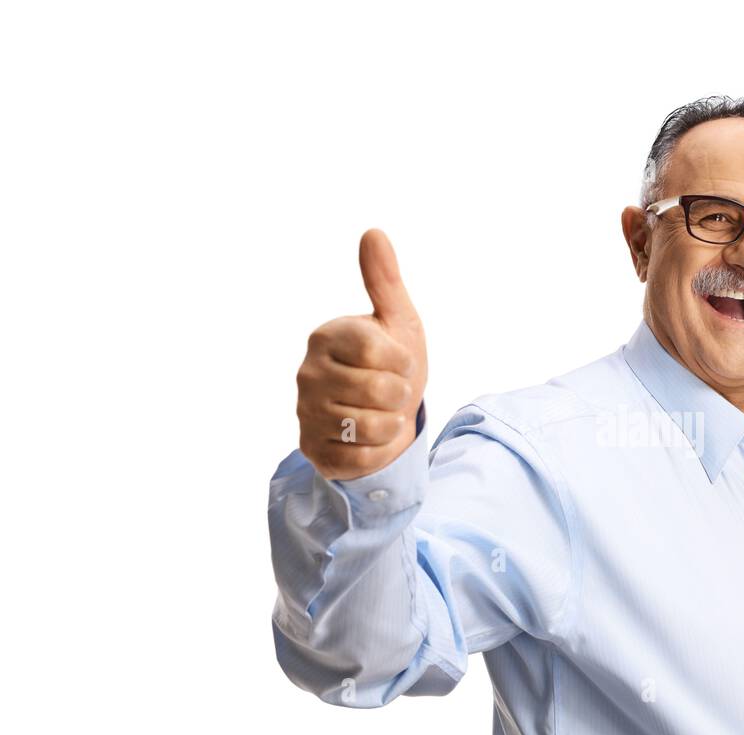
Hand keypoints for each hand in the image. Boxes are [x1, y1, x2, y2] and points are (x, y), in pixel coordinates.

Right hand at [296, 229, 428, 479]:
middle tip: (392, 390)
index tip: (401, 361)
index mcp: (326, 336)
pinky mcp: (313, 449)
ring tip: (383, 412)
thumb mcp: (397, 322)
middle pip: (379, 390)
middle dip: (401, 394)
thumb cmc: (392, 364)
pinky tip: (371, 437)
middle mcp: (307, 372)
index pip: (375, 350)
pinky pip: (362, 457)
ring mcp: (306, 413)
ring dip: (392, 422)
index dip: (402, 361)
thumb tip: (373, 232)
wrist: (384, 416)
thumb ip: (384, 281)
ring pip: (372, 425)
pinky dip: (380, 450)